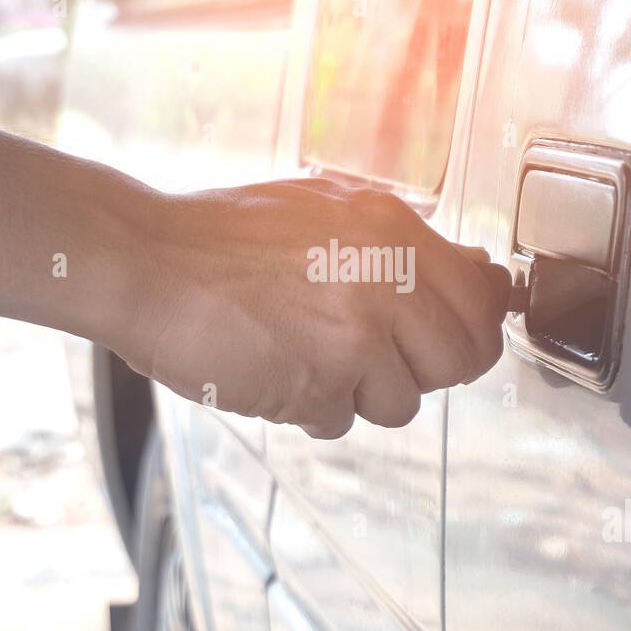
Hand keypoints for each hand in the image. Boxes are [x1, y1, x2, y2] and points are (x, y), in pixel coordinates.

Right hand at [113, 179, 510, 438]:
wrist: (146, 262)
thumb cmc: (221, 237)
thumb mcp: (325, 208)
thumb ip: (400, 242)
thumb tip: (478, 274)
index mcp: (393, 230)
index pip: (484, 302)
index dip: (468, 329)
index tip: (447, 339)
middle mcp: (387, 280)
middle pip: (460, 361)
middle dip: (420, 369)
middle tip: (372, 356)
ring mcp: (356, 336)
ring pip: (401, 401)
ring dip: (358, 392)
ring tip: (306, 354)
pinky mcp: (319, 384)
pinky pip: (340, 421)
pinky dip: (308, 408)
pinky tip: (274, 368)